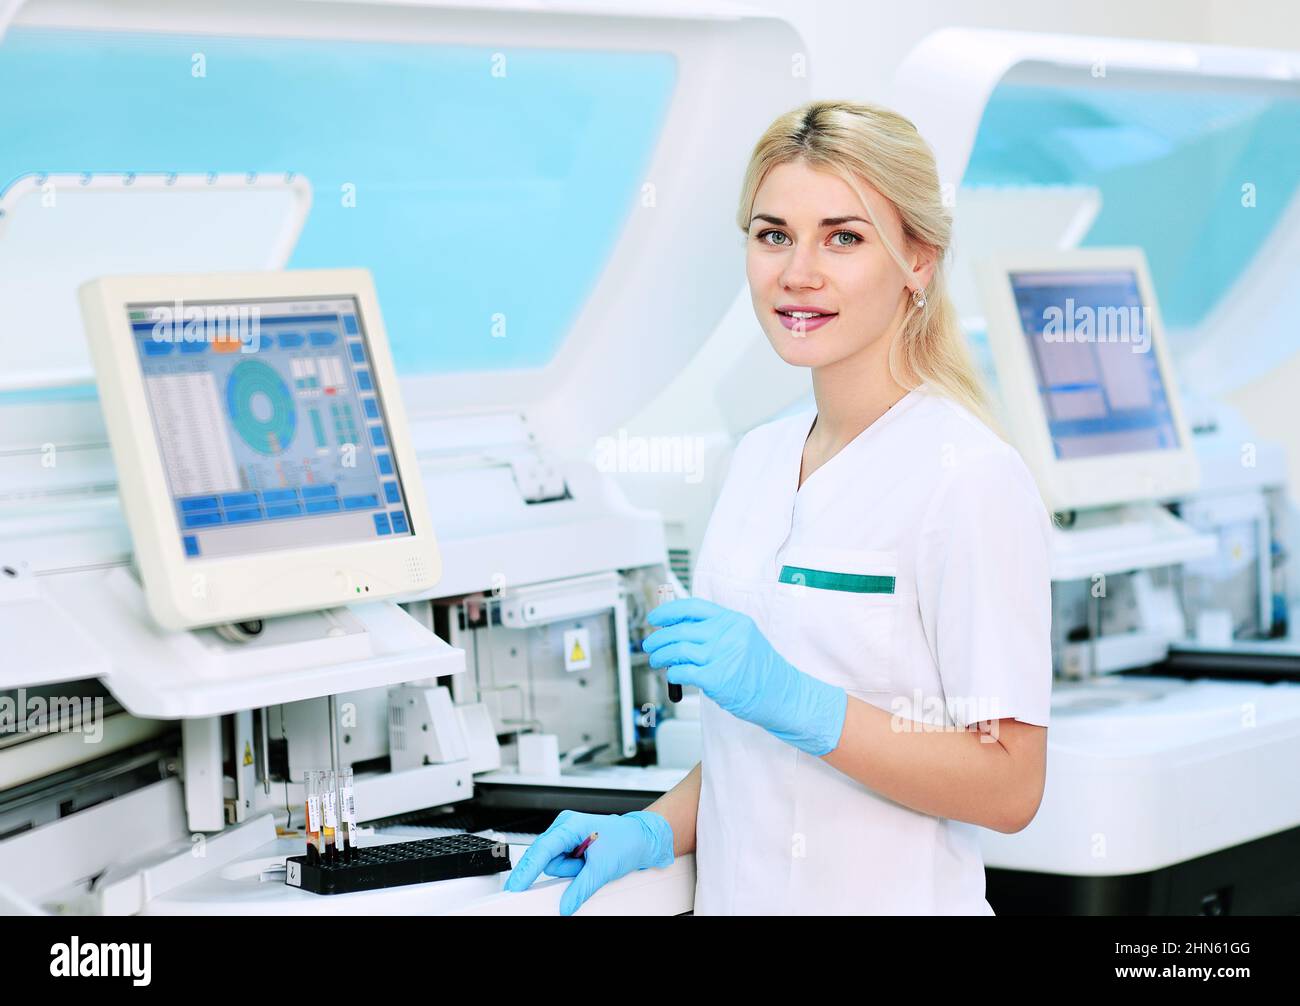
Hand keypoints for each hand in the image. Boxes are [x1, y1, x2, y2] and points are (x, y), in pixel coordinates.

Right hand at [503, 809, 673, 914]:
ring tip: (591, 864)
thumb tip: (565, 905)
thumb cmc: (627, 841)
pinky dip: (575, 868)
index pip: (541, 850)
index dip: (527, 869)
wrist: (644, 838)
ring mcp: (569, 835)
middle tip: (583, 869)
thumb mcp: (602, 869)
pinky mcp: (573, 844)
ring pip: (556, 864)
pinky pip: (564, 863)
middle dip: (565, 869)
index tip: (516, 885)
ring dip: (572, 870)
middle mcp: (566, 826)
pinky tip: (589, 863)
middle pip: (548, 858)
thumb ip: (580, 889)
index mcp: (569, 824)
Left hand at [643, 597, 846, 755]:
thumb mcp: (742, 639)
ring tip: (656, 661)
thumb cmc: (759, 671)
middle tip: (650, 645)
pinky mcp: (717, 678)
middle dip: (659, 638)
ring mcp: (722, 655)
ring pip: (678, 649)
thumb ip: (714, 632)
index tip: (654, 618)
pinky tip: (673, 675)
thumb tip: (677, 629)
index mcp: (733, 620)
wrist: (782, 694)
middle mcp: (728, 634)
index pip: (693, 607)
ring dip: (661, 656)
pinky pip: (683, 671)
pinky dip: (672, 673)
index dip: (668, 611)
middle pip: (681, 629)